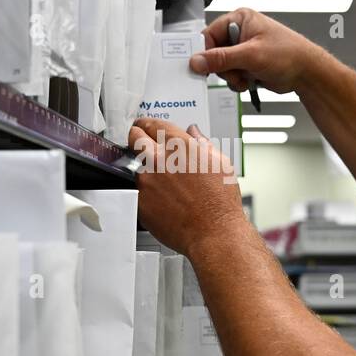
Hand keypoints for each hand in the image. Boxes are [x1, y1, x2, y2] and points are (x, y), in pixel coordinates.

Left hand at [129, 118, 248, 258]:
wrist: (214, 232)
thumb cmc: (220, 203)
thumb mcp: (220, 163)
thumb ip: (202, 144)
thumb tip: (194, 134)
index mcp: (180, 146)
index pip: (153, 123)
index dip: (148, 123)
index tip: (146, 126)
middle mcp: (159, 159)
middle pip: (134, 137)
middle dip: (137, 136)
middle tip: (140, 140)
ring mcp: (147, 180)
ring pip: (136, 165)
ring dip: (145, 168)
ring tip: (163, 181)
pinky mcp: (141, 200)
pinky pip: (138, 189)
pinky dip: (146, 191)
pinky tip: (163, 198)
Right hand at [190, 8, 324, 95]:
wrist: (307, 73)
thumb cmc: (289, 54)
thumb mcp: (251, 55)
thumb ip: (221, 58)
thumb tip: (197, 61)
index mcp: (239, 19)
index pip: (209, 35)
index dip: (204, 52)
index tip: (201, 67)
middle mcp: (239, 32)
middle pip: (213, 53)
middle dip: (223, 68)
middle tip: (235, 72)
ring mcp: (243, 50)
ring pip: (221, 67)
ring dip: (232, 76)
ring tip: (247, 76)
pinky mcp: (247, 64)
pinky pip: (231, 75)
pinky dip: (238, 82)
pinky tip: (250, 81)